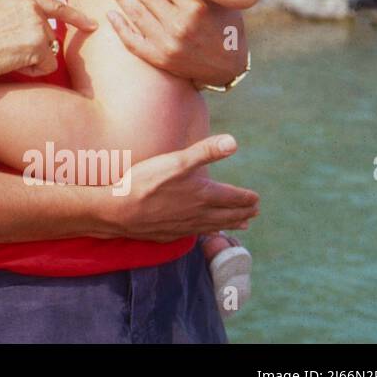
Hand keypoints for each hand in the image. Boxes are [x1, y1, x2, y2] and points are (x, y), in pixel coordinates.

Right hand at [0, 0, 96, 80]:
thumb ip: (18, 18)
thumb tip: (44, 37)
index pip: (53, 5)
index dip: (75, 17)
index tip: (92, 24)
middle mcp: (29, 5)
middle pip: (49, 35)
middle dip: (36, 49)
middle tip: (7, 52)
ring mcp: (35, 22)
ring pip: (49, 51)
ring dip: (32, 60)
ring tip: (7, 57)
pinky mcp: (38, 42)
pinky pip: (47, 66)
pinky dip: (33, 70)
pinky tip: (12, 63)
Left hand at [106, 0, 247, 84]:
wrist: (229, 68)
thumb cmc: (226, 29)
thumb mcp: (220, 3)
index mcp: (196, 8)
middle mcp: (180, 25)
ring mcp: (167, 44)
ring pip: (137, 15)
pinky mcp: (159, 59)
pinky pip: (132, 41)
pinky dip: (120, 27)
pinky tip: (110, 14)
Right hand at [106, 135, 258, 240]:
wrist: (120, 210)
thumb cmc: (147, 182)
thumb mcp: (176, 161)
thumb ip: (206, 152)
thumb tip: (234, 142)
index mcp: (204, 195)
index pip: (233, 198)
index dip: (246, 198)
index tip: (256, 198)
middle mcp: (199, 213)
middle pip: (228, 214)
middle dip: (243, 212)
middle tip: (255, 211)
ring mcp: (186, 226)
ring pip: (215, 226)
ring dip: (231, 224)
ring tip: (243, 225)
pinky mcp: (172, 233)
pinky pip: (198, 234)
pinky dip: (210, 233)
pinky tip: (207, 232)